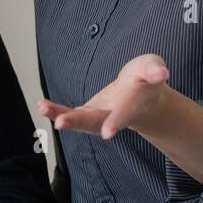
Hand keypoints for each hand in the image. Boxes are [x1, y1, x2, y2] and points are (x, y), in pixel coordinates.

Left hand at [39, 53, 170, 139]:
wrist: (141, 95)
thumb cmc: (146, 79)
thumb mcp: (153, 68)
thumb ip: (154, 71)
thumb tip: (161, 73)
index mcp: (135, 103)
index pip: (127, 112)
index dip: (118, 120)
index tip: (108, 133)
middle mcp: (115, 116)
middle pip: (97, 122)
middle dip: (79, 122)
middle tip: (61, 122)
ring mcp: (100, 117)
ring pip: (81, 121)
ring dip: (61, 117)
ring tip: (43, 107)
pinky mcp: (88, 114)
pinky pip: (70, 114)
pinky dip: (56, 111)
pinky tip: (42, 106)